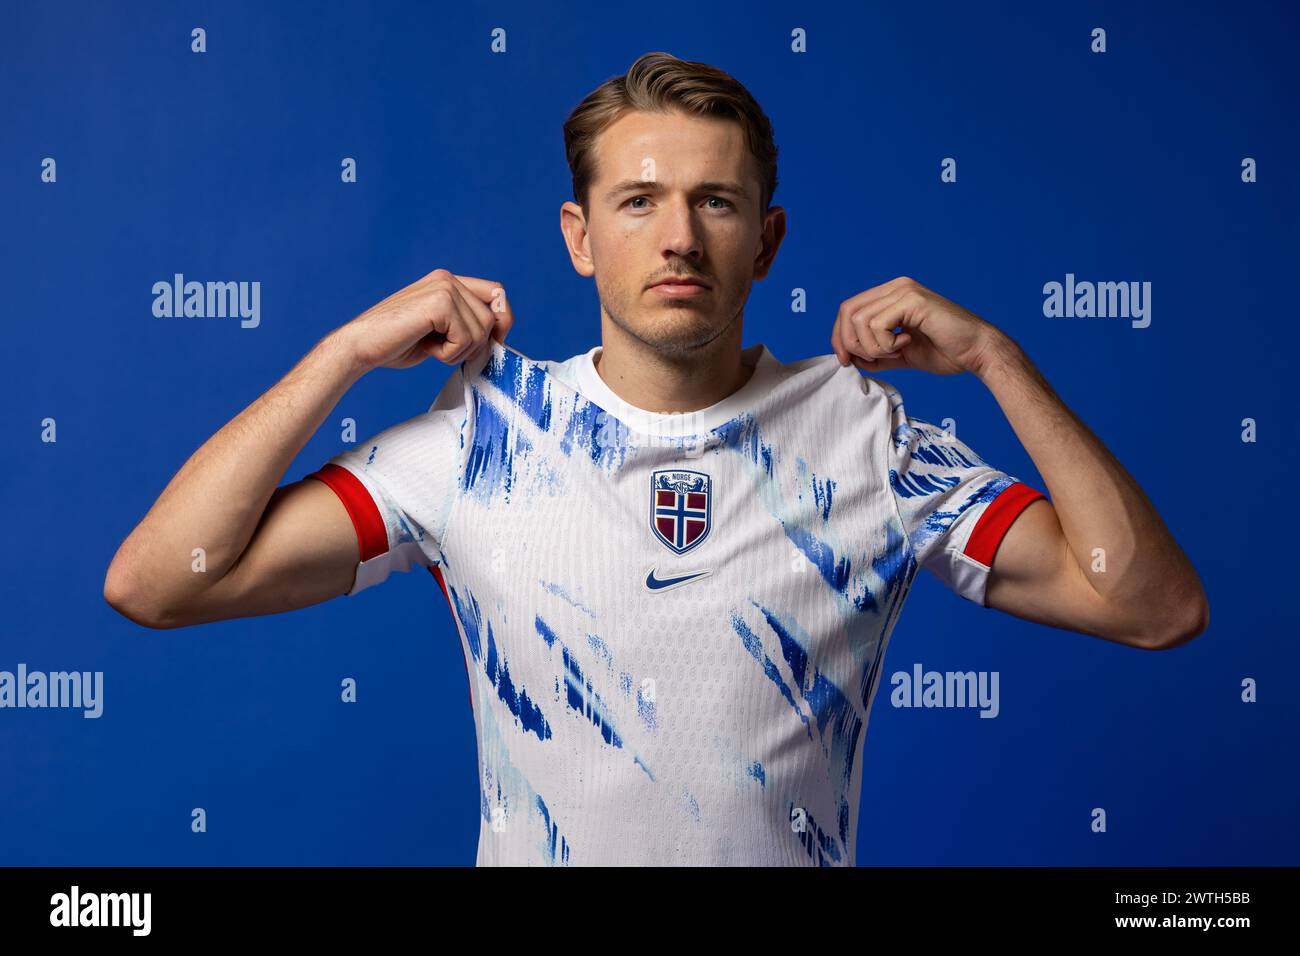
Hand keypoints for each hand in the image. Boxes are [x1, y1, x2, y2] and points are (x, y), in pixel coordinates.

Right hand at [342, 269, 514, 371]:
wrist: (360, 346)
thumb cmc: (396, 344)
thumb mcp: (440, 332)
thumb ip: (465, 326)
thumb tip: (498, 337)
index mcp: (448, 283)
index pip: (497, 293)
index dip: (503, 320)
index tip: (493, 343)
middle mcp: (448, 279)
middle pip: (494, 315)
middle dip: (477, 344)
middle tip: (447, 351)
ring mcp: (444, 287)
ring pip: (482, 330)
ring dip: (459, 351)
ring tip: (431, 348)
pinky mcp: (439, 302)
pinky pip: (466, 337)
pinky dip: (449, 353)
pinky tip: (426, 348)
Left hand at [830, 276, 1003, 375]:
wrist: (977, 352)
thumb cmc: (946, 352)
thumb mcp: (899, 354)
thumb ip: (874, 354)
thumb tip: (849, 358)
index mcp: (891, 295)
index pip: (848, 310)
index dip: (840, 338)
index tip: (847, 362)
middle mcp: (896, 287)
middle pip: (847, 311)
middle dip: (850, 343)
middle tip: (873, 360)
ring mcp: (904, 290)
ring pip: (859, 319)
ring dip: (872, 346)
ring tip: (897, 351)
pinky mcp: (913, 300)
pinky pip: (877, 324)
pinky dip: (885, 344)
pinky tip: (906, 345)